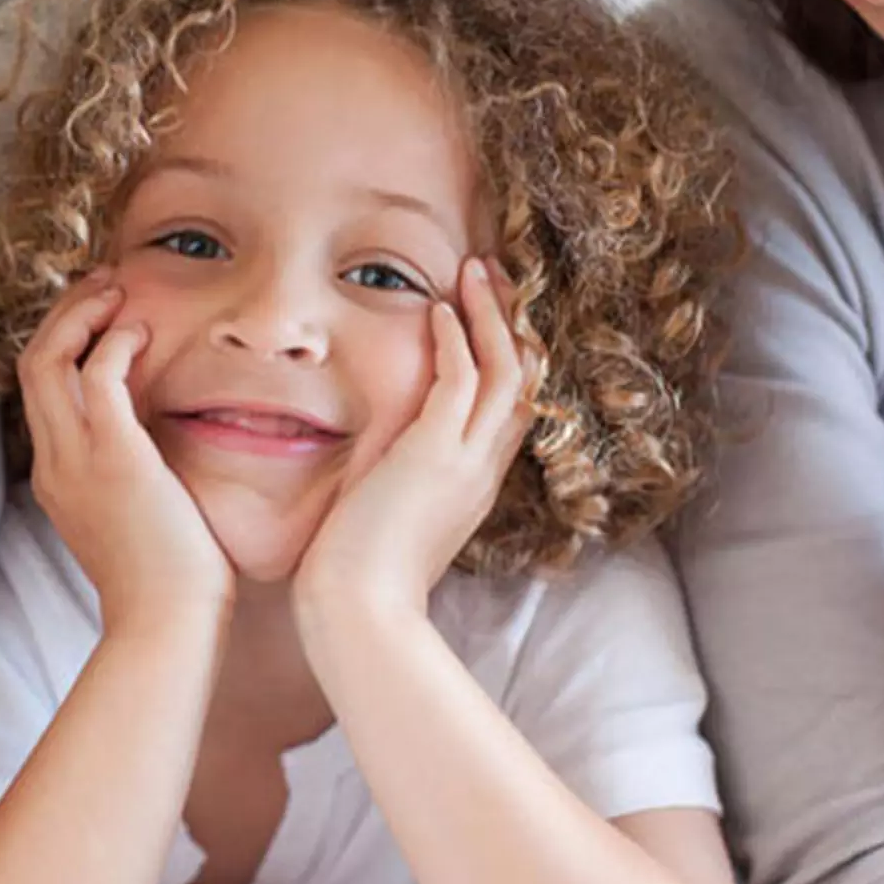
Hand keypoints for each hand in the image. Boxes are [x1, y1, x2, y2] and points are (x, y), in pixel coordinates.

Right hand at [18, 272, 234, 633]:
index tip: (100, 317)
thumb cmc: (168, 579)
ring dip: (80, 316)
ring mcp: (76, 460)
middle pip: (32, 365)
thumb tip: (157, 445)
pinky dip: (114, 344)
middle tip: (105, 286)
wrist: (167, 625)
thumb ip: (130, 476)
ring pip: (48, 361)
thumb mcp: (133, 518)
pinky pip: (97, 377)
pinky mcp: (114, 457)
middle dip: (65, 315)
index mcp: (57, 476)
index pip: (40, 392)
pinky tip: (141, 333)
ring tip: (117, 291)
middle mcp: (54, 463)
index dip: (63, 343)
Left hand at [295, 257, 536, 616]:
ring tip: (478, 270)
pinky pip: (461, 382)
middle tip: (497, 277)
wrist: (359, 612)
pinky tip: (440, 308)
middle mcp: (484, 468)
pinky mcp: (435, 455)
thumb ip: (403, 476)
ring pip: (504, 371)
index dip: (508, 356)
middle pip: (523, 379)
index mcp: (476, 482)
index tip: (492, 316)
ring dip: (492, 316)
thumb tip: (383, 450)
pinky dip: (457, 340)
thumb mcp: (398, 515)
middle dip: (513, 322)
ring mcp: (466, 461)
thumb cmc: (364, 572)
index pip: (511, 406)